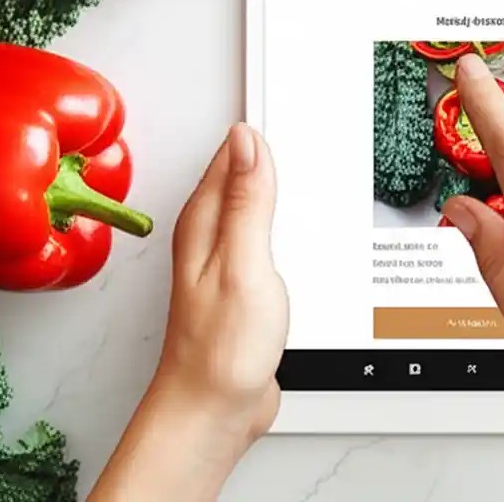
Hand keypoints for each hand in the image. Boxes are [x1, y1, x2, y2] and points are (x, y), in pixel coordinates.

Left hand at [90, 123, 286, 500]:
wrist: (213, 408)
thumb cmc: (220, 347)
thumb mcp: (244, 262)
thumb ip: (249, 201)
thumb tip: (247, 140)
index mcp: (205, 221)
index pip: (232, 154)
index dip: (259, 128)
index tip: (286, 95)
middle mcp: (209, 236)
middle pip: (240, 175)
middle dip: (267, 148)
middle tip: (298, 114)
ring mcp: (225, 261)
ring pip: (252, 206)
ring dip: (274, 185)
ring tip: (297, 157)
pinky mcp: (242, 286)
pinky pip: (262, 239)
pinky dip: (280, 224)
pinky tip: (294, 225)